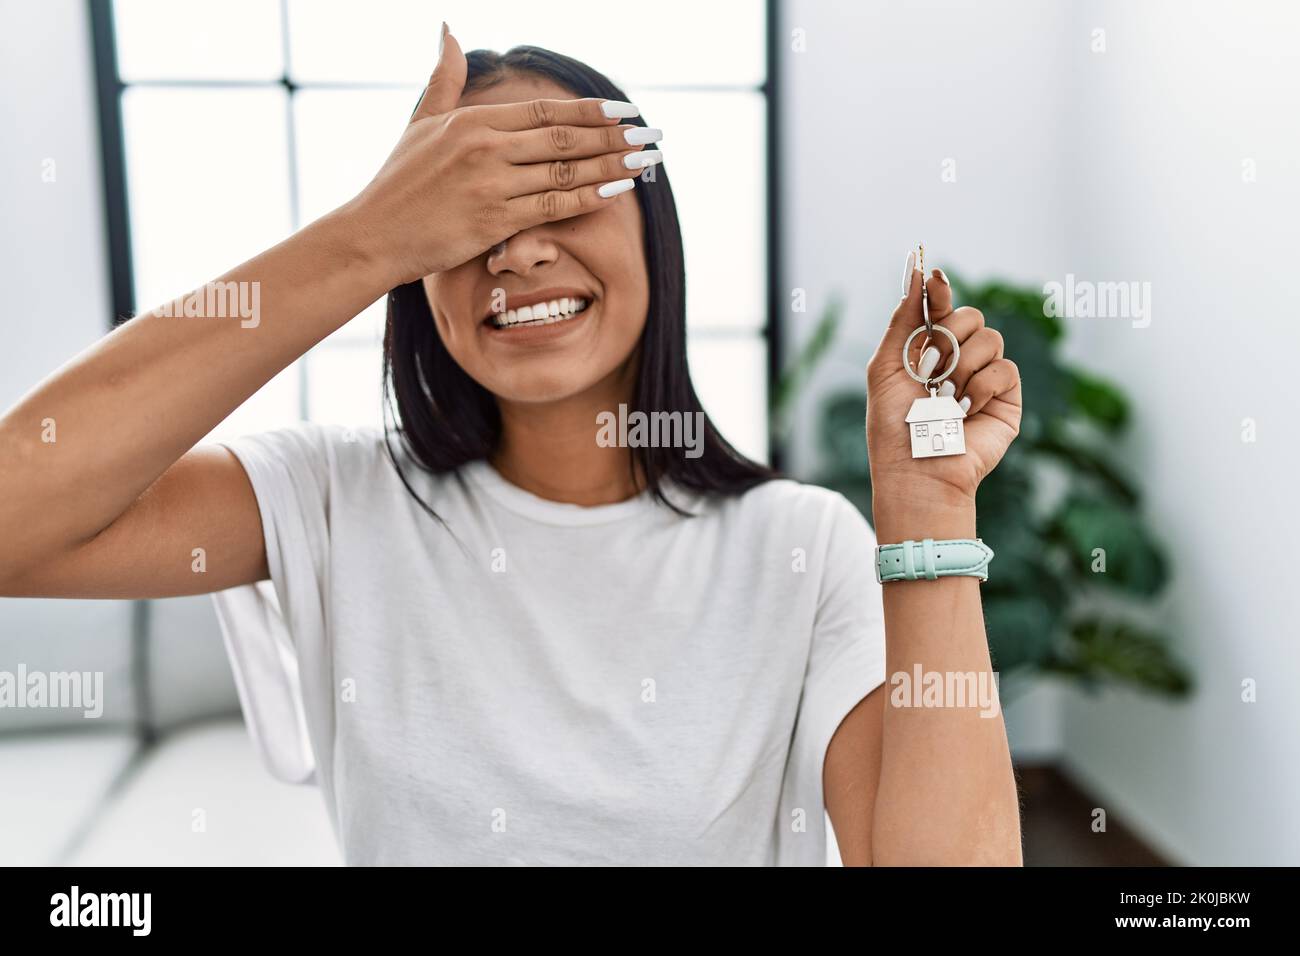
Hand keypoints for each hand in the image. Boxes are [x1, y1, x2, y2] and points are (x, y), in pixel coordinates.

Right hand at [345, 24, 650, 284]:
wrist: (373, 236)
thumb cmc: (397, 182)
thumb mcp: (420, 122)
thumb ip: (443, 78)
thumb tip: (447, 30)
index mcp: (473, 121)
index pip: (546, 112)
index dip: (590, 111)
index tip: (623, 111)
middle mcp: (486, 148)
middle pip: (564, 138)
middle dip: (613, 136)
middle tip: (650, 136)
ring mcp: (491, 185)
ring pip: (566, 172)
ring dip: (612, 166)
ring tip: (645, 162)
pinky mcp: (494, 221)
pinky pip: (554, 207)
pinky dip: (589, 199)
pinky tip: (617, 192)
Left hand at [866, 257, 1021, 533]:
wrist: (918, 472)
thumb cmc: (894, 429)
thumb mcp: (885, 369)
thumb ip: (902, 322)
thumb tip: (917, 275)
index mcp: (926, 352)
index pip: (938, 309)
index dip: (938, 290)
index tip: (933, 275)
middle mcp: (957, 361)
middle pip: (970, 316)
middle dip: (947, 338)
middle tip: (929, 370)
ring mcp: (983, 378)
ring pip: (990, 338)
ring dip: (962, 366)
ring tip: (945, 397)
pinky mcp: (1006, 398)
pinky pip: (1005, 369)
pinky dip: (981, 388)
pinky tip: (965, 411)